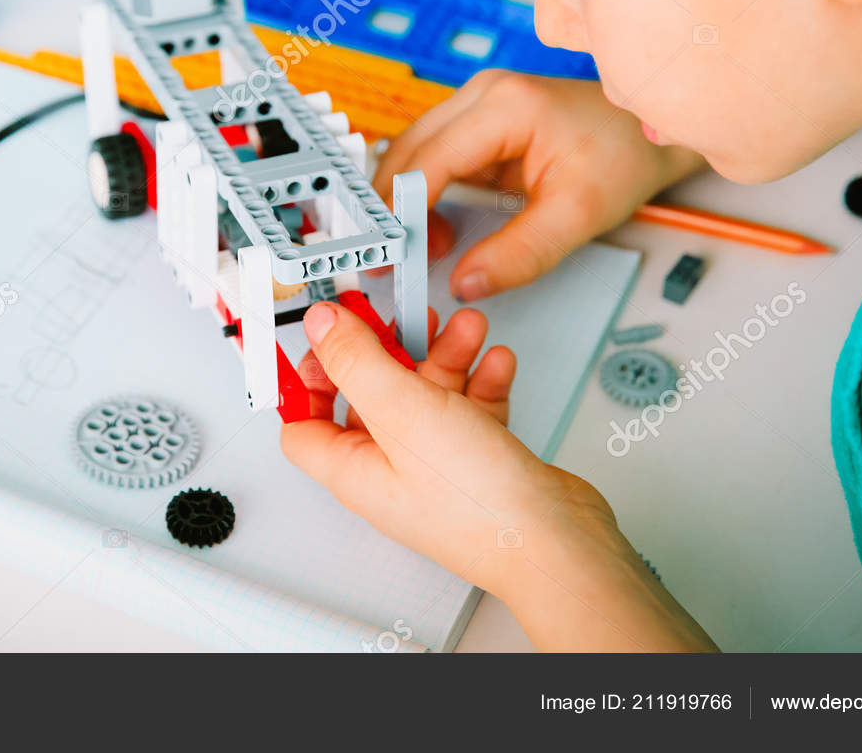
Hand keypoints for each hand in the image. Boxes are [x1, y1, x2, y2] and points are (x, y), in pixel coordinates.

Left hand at [283, 300, 717, 651]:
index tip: (327, 336)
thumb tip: (320, 325)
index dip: (308, 377)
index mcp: (354, 468)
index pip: (304, 422)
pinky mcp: (479, 462)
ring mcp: (436, 466)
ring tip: (467, 329)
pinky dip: (480, 379)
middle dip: (391, 350)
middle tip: (406, 319)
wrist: (557, 544)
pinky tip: (495, 362)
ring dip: (445, 355)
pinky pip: (469, 408)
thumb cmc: (478, 506)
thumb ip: (357, 361)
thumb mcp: (402, 412)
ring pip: (426, 395)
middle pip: (371, 395)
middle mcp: (390, 470)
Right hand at [374, 71, 702, 300]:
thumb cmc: (622, 158)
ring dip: (405, 203)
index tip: (392, 253)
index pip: (429, 159)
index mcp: (504, 105)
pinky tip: (438, 230)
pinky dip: (423, 196)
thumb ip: (519, 254)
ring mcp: (475, 105)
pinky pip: (431, 158)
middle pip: (406, 151)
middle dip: (392, 208)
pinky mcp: (476, 124)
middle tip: (392, 261)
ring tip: (426, 249)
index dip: (402, 209)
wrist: (647, 135)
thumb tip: (465, 284)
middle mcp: (481, 95)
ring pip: (411, 154)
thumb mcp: (577, 215)